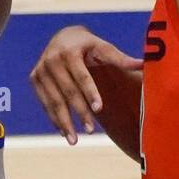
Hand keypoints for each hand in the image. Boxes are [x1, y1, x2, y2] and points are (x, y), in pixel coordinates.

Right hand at [30, 26, 141, 145]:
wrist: (63, 38)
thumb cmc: (88, 45)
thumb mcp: (103, 48)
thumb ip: (121, 58)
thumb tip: (143, 64)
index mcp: (70, 50)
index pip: (82, 75)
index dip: (91, 92)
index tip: (100, 109)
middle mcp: (52, 59)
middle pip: (68, 91)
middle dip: (79, 112)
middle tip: (91, 130)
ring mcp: (41, 69)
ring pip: (54, 100)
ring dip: (64, 121)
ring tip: (74, 140)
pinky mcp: (34, 78)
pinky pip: (45, 102)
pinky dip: (54, 118)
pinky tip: (64, 132)